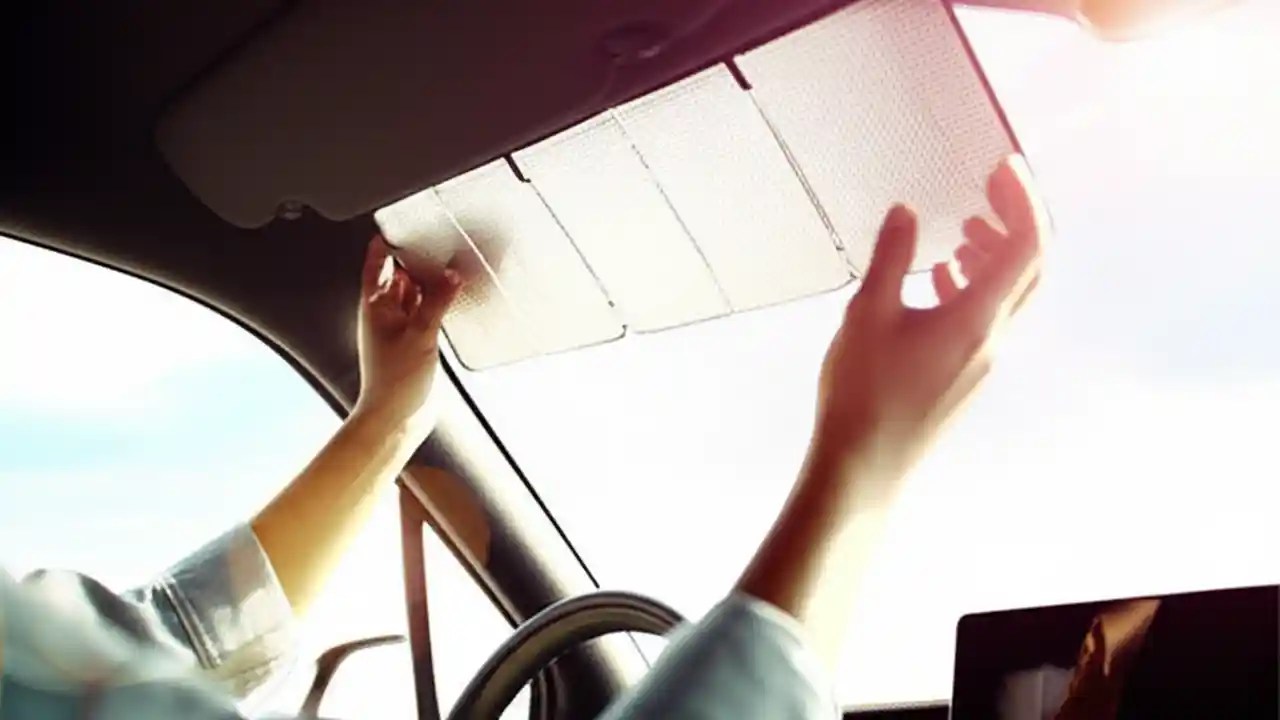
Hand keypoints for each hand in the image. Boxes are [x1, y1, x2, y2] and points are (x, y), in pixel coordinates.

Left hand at [355, 235, 460, 427]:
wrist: (397, 418)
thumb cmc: (395, 382)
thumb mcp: (419, 334)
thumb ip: (436, 302)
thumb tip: (450, 274)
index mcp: (375, 307)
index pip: (375, 265)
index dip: (384, 244)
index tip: (396, 225)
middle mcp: (385, 314)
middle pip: (397, 276)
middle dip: (413, 260)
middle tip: (433, 241)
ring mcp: (401, 328)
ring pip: (414, 294)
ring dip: (428, 282)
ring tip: (448, 264)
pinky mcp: (416, 341)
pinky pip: (427, 313)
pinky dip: (437, 302)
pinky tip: (452, 297)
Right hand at [813, 154, 1045, 473]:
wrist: (865, 467)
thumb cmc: (863, 395)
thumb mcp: (868, 314)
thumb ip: (892, 258)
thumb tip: (908, 212)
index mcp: (977, 319)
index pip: (1027, 245)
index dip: (1024, 200)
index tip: (1003, 168)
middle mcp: (994, 339)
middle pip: (1031, 268)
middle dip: (1017, 221)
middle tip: (989, 189)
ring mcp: (983, 361)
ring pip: (1011, 295)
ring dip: (996, 254)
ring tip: (963, 229)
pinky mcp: (966, 376)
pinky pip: (988, 318)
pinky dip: (975, 286)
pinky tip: (940, 280)